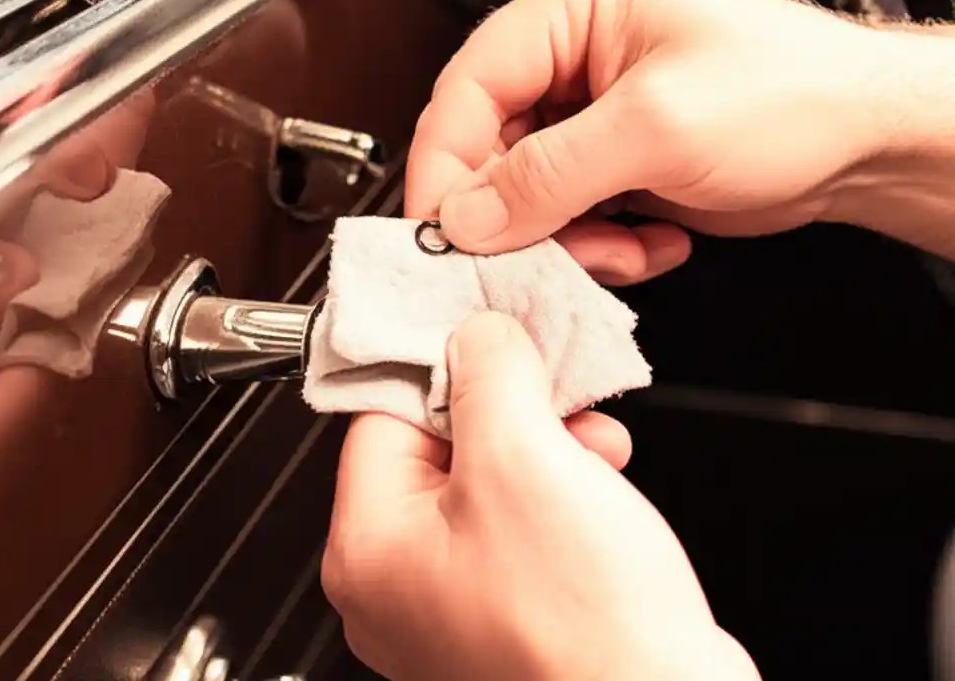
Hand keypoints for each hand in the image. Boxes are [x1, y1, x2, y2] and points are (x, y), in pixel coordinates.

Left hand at [322, 313, 759, 680]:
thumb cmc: (582, 632)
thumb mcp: (522, 459)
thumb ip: (488, 376)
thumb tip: (476, 336)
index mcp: (366, 550)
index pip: (381, 415)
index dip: (443, 369)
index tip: (489, 342)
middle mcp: (395, 589)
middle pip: (437, 450)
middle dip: (509, 413)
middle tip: (555, 397)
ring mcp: (451, 611)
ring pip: (487, 488)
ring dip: (546, 449)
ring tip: (595, 444)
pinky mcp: (509, 621)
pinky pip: (519, 532)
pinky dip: (561, 497)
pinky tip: (601, 486)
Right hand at [407, 0, 947, 253]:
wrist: (867, 142)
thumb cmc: (792, 94)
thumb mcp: (657, 128)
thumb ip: (549, 174)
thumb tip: (465, 216)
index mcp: (570, 10)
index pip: (468, 89)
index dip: (446, 166)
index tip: (442, 232)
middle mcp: (568, 61)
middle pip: (487, 150)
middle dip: (514, 217)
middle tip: (537, 258)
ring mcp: (587, 118)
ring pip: (521, 197)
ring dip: (564, 242)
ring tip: (621, 250)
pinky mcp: (607, 167)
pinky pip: (562, 220)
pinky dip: (597, 248)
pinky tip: (651, 241)